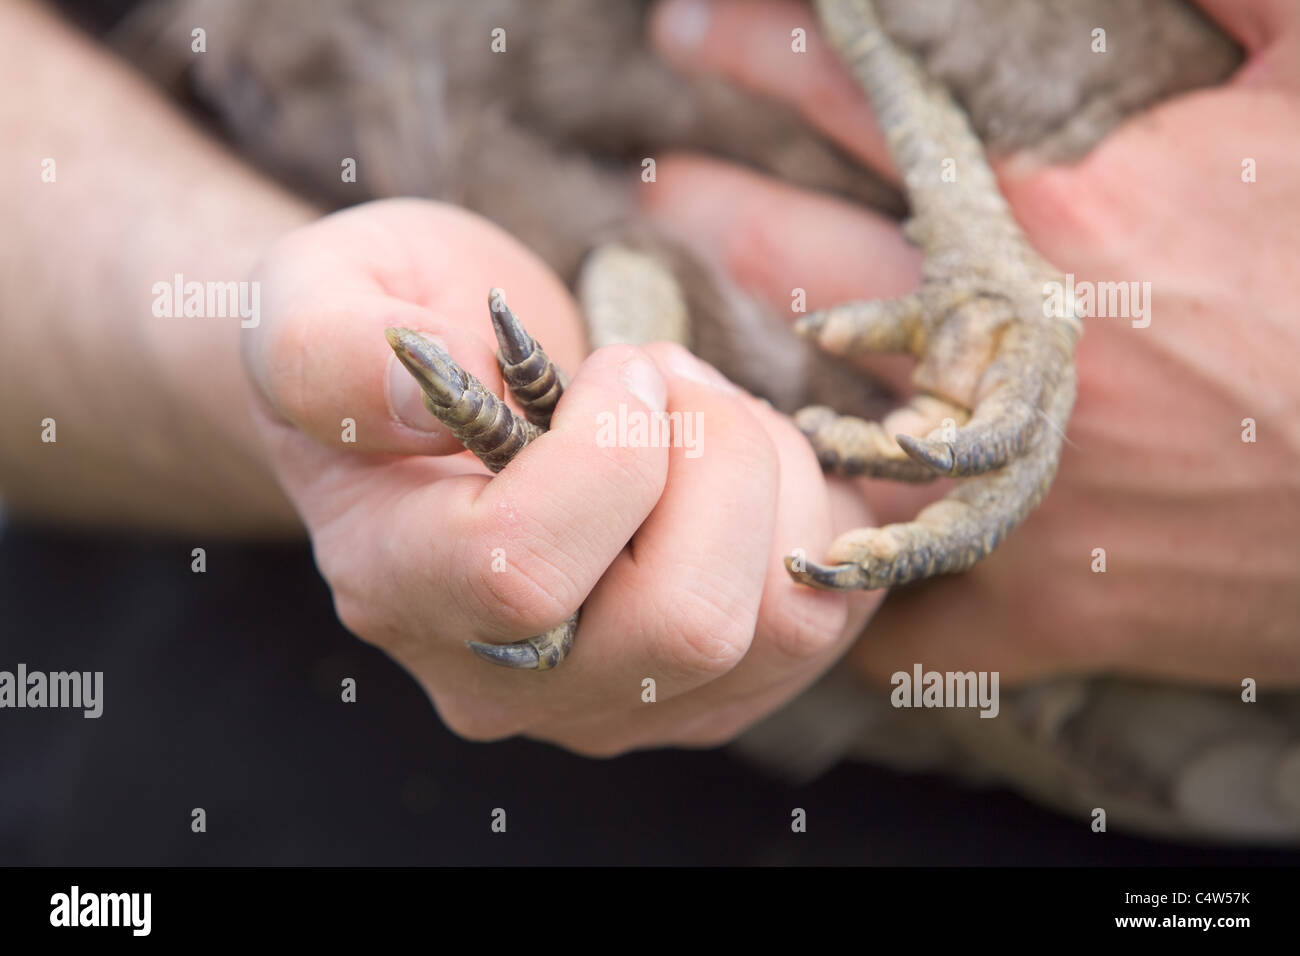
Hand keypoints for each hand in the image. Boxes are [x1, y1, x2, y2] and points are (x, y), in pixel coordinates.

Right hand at [243, 198, 878, 753]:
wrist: (444, 402)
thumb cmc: (389, 337)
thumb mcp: (315, 301)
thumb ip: (326, 349)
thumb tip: (423, 382)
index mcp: (397, 583)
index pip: (523, 570)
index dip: (609, 447)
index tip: (616, 367)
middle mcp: (506, 677)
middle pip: (683, 624)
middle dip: (719, 459)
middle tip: (673, 379)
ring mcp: (614, 699)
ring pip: (773, 627)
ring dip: (774, 481)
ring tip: (706, 414)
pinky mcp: (702, 691)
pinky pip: (819, 623)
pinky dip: (816, 521)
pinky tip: (746, 464)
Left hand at [644, 0, 1299, 683]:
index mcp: (1054, 228)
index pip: (865, 111)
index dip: (770, 55)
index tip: (690, 29)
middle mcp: (998, 358)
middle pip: (809, 265)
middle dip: (722, 213)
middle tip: (664, 193)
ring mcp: (1000, 489)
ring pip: (818, 434)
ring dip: (746, 389)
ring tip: (693, 372)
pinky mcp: (1029, 602)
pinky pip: (891, 609)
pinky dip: (842, 578)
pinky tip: (795, 555)